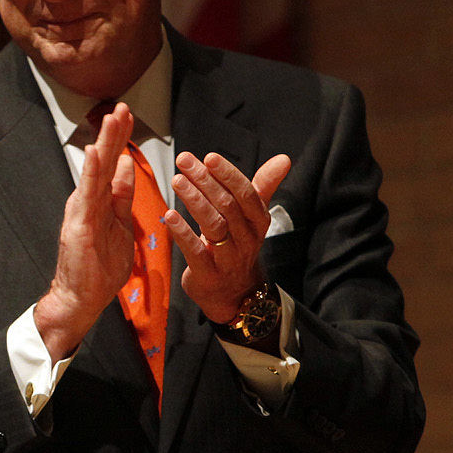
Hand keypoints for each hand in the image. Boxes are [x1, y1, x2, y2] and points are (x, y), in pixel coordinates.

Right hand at [34, 105, 139, 361]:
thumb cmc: (98, 267)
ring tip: (110, 119)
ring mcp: (82, 212)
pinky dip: (89, 173)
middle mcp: (88, 201)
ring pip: (96, 172)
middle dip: (113, 134)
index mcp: (100, 201)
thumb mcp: (119, 224)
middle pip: (104, 161)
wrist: (79, 298)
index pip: (113, 164)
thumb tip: (128, 166)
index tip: (127, 115)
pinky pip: (87, 195)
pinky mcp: (79, 225)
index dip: (120, 139)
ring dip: (104, 144)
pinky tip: (92, 152)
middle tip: (122, 107)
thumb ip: (122, 195)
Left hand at [164, 151, 292, 324]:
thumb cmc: (238, 245)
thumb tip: (284, 158)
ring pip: (213, 226)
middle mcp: (246, 239)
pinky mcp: (208, 274)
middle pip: (227, 206)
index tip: (210, 157)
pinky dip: (182, 233)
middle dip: (205, 181)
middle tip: (185, 161)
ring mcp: (228, 259)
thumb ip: (263, 186)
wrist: (234, 294)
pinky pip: (196, 252)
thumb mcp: (253, 217)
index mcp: (258, 222)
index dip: (228, 175)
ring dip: (194, 201)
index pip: (246, 194)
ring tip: (177, 181)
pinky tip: (169, 216)